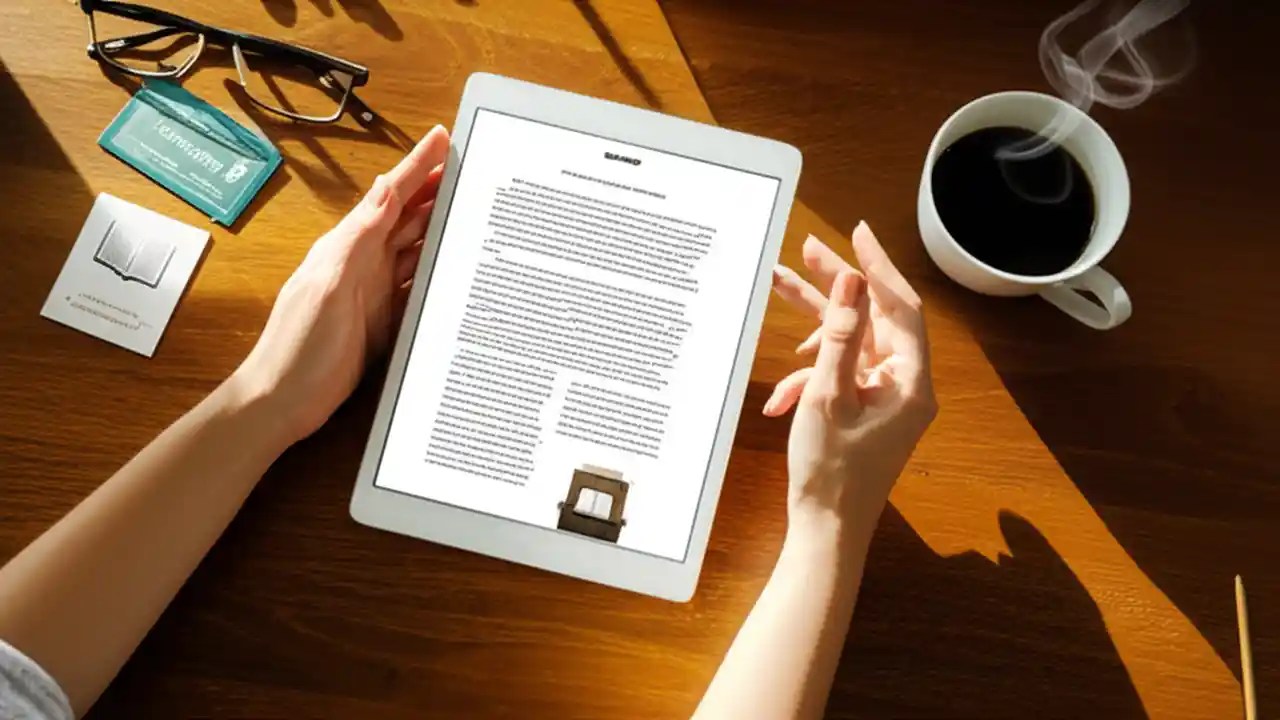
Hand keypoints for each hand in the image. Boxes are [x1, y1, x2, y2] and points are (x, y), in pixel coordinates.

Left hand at [232, 126, 450, 445]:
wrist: (281, 401)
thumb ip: (358, 236)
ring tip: (469, 206)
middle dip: (435, 189)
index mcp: (348, 249)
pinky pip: (416, 286)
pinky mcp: (383, 321)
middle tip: (469, 167)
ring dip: (439, 226)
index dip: (415, 166)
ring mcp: (373, 293)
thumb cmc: (297, 347)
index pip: (389, 197)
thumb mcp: (330, 285)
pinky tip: (452, 264)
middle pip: (406, 218)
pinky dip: (435, 270)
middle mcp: (362, 265)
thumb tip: (384, 189)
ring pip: (414, 248)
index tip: (440, 137)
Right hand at [765, 222, 936, 538]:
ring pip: (850, 345)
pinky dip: (809, 379)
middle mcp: (905, 386)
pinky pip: (839, 377)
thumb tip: (851, 282)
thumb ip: (839, 334)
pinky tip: (780, 398)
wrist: (827, 531)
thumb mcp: (828, 395)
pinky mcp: (865, 412)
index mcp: (910, 381)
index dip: (877, 267)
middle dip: (837, 287)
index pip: (900, 306)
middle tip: (807, 251)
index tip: (855, 233)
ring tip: (778, 290)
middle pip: (873, 319)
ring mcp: (885, 400)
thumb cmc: (831, 471)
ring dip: (814, 331)